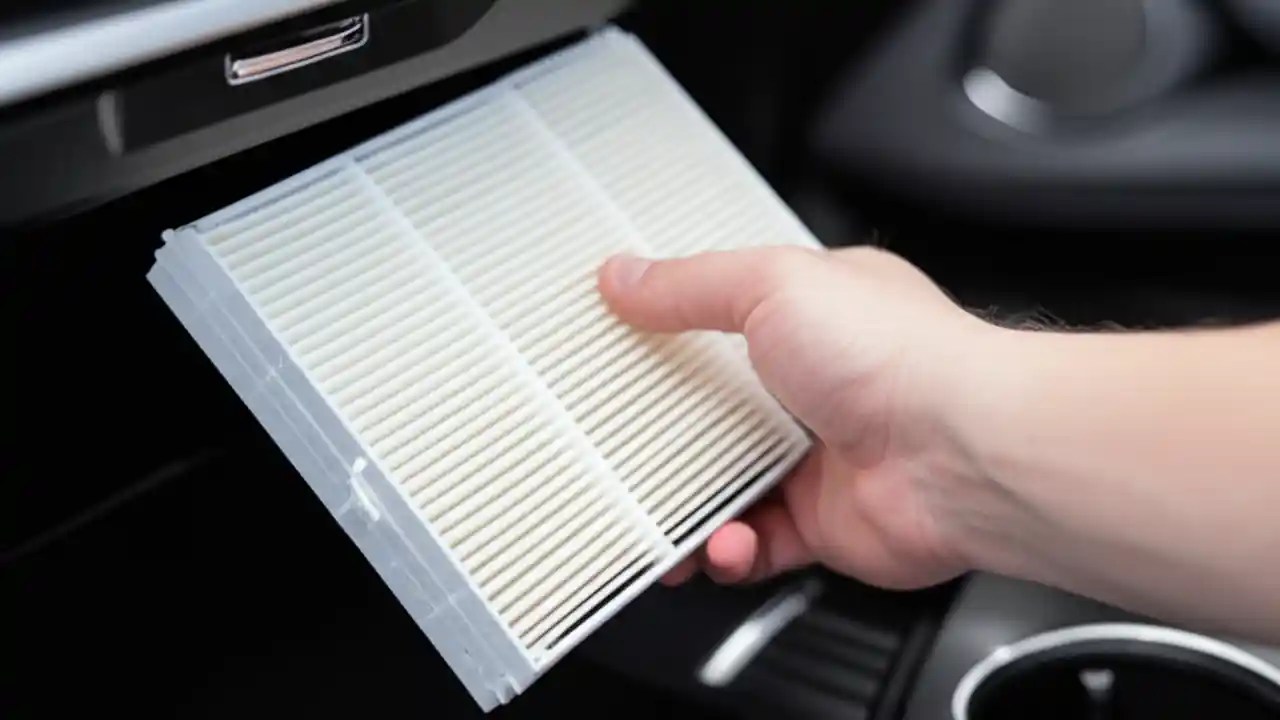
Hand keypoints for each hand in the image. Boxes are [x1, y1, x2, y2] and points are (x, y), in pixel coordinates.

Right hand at [597, 245, 1000, 589]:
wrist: (965, 454)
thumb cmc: (898, 357)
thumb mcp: (772, 285)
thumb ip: (691, 286)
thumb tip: (625, 278)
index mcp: (813, 313)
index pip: (723, 315)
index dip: (670, 329)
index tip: (620, 346)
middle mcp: (818, 384)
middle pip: (716, 408)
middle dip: (664, 430)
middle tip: (619, 441)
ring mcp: (821, 455)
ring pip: (728, 485)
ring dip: (688, 504)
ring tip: (660, 513)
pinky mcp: (825, 521)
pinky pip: (757, 544)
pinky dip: (728, 551)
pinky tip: (720, 545)